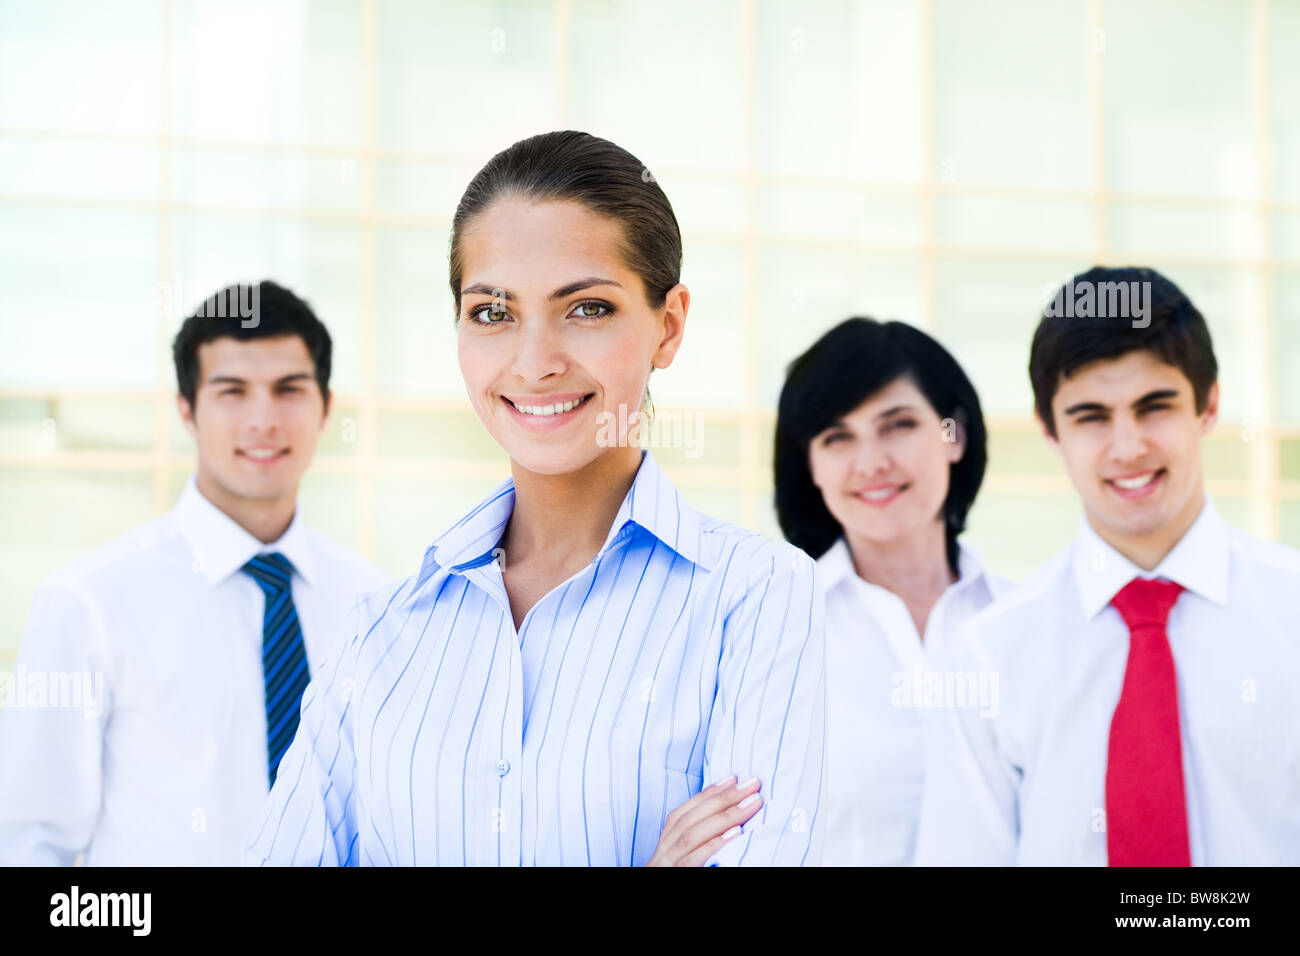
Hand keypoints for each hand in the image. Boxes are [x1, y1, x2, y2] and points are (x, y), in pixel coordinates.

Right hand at [645, 775, 761, 866]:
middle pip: (691, 818)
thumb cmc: (675, 874)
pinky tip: (735, 835)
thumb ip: (697, 839)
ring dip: (724, 816)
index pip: (686, 811)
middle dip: (724, 798)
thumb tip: (728, 818)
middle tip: (753, 784)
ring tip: (751, 804)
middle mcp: (663, 851)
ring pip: (692, 835)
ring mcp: (667, 865)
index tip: (734, 777)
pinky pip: (692, 862)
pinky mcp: (675, 877)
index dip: (709, 793)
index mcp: (665, 842)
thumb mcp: (681, 858)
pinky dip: (714, 845)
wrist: (653, 896)